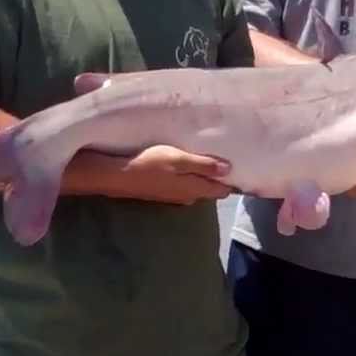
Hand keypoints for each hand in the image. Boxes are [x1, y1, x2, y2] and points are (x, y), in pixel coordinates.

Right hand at [112, 145, 233, 203]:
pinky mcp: (164, 193)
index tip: (236, 165)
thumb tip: (229, 170)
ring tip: (204, 159)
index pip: (222, 190)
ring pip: (196, 188)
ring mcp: (175, 197)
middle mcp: (188, 197)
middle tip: (221, 157)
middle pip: (210, 190)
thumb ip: (205, 165)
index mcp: (196, 189)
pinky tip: (183, 166)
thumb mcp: (179, 160)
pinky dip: (188, 178)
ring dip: (202, 177)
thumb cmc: (151, 163)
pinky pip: (183, 186)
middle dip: (217, 177)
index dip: (231, 179)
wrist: (119, 175)